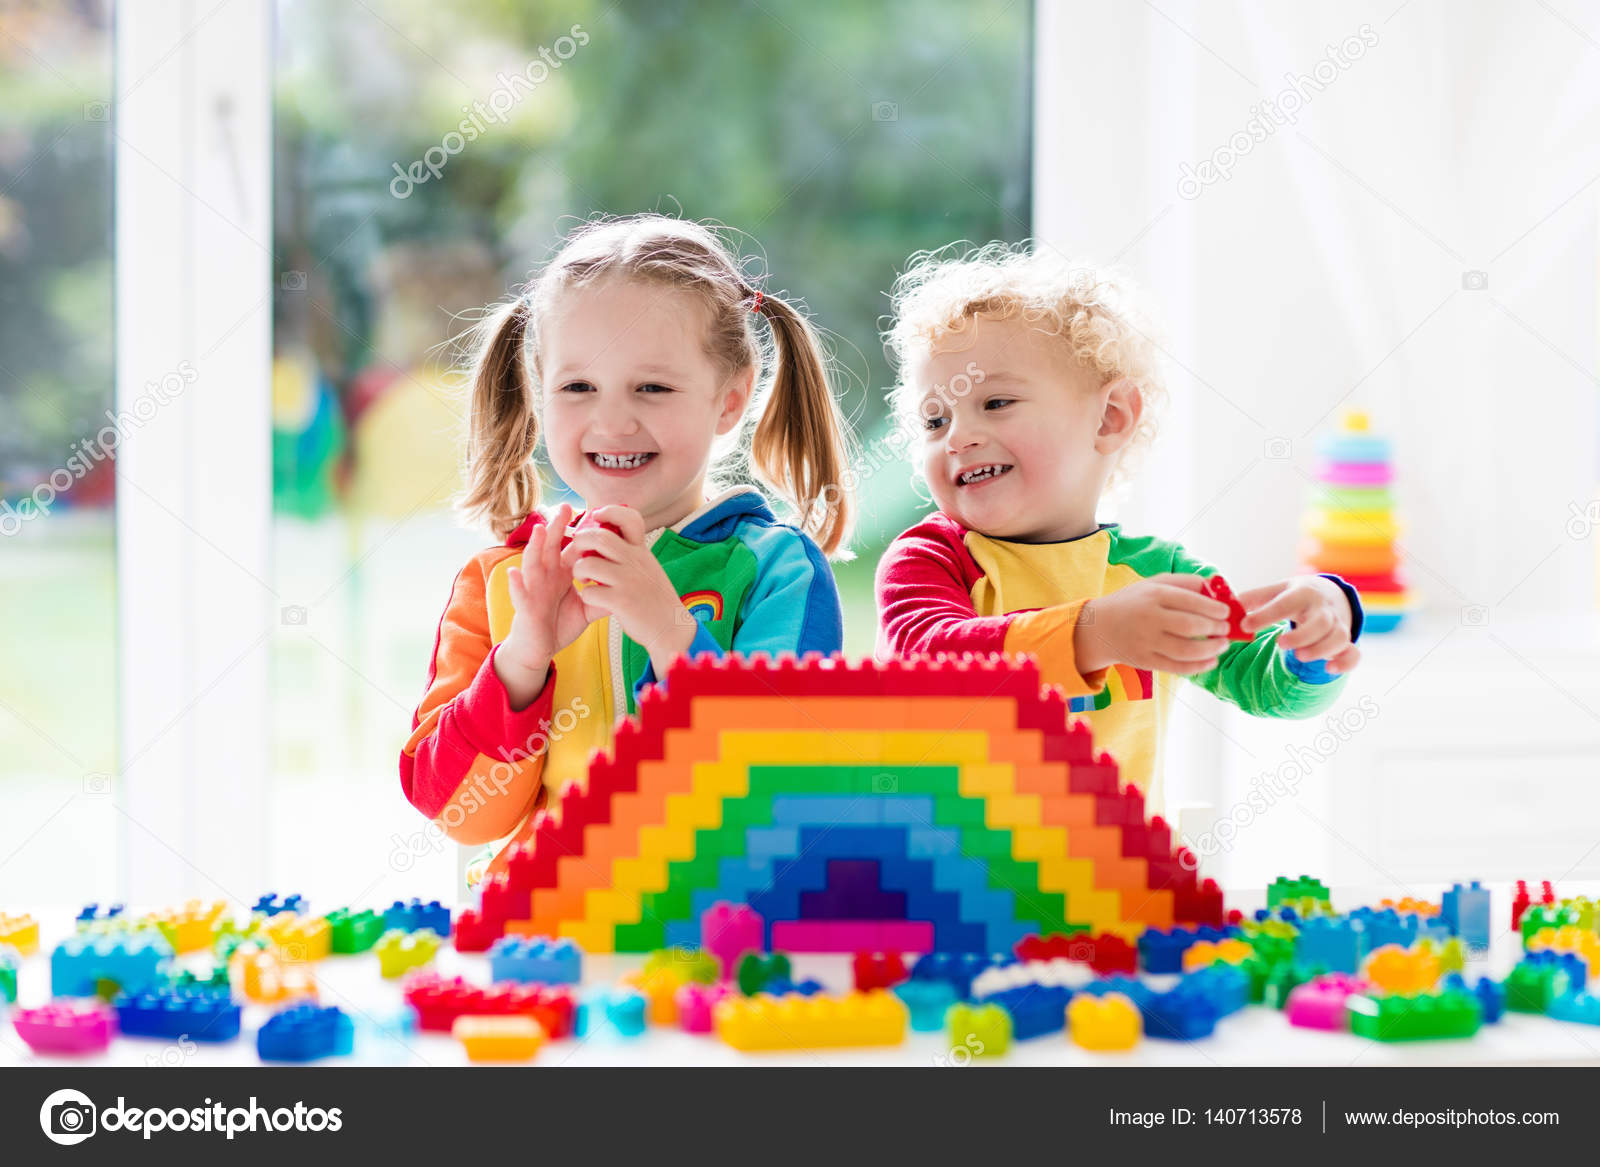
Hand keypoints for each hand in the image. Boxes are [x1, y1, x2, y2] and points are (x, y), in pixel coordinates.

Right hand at [495, 502, 594, 707]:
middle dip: (557, 528)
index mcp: (561, 574)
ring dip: (535, 547)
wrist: (540, 649)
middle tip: (565, 506)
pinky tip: (514, 573)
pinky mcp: (525, 608)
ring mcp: (533, 590)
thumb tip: (625, 586)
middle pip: (552, 548)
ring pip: (533, 564)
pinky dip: (516, 585)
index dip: (581, 533)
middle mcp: (546, 577)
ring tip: (539, 530)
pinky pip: (519, 595)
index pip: (572, 549)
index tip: (594, 514)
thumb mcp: (586, 609)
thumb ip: (602, 596)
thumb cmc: (559, 624)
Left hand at [561, 505, 697, 676]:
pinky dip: (585, 595)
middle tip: (577, 551)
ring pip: (588, 564)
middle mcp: (635, 561)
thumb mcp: (648, 567)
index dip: (609, 511)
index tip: (596, 516)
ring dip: (578, 570)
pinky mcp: (621, 602)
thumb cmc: (654, 598)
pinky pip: (589, 592)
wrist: (671, 627)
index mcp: (642, 551)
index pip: (629, 518)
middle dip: (580, 540)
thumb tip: (604, 537)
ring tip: (583, 578)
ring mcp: (628, 581)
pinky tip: (591, 598)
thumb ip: (630, 553)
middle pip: (599, 537)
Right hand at [1073, 574, 1232, 676]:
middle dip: (1215, 629)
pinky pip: (1176, 667)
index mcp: (1154, 595)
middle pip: (1190, 626)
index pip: (1190, 601)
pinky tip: (1211, 661)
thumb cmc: (1134, 602)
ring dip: (1211, 649)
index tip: (1226, 612)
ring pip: (1185, 650)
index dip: (1214, 608)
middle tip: (1226, 629)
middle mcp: (1149, 618)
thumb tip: (1218, 587)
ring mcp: (1146, 642)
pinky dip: (1198, 667)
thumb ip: (1185, 583)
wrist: (1099, 627)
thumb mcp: (1154, 584)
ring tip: (1222, 645)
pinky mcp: (1145, 661)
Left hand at [1239, 575, 1359, 674]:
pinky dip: (1345, 662)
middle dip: (1301, 635)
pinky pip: (1353, 654)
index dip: (1265, 615)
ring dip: (1320, 649)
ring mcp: (1338, 626)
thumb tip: (1227, 606)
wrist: (1329, 593)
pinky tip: (1329, 669)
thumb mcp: (1276, 590)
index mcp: (1302, 594)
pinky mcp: (1346, 643)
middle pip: (1320, 623)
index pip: (1285, 603)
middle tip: (1280, 644)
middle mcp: (1323, 610)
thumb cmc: (1295, 596)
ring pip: (1338, 638)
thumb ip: (1253, 599)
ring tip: (1299, 657)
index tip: (1245, 626)